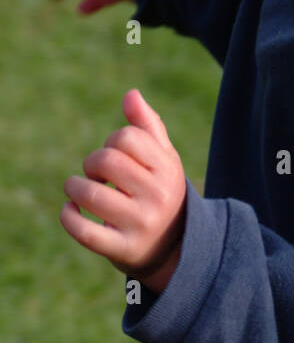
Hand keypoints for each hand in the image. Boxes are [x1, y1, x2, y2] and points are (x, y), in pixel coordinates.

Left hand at [60, 90, 186, 284]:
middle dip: (91, 163)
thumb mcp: (164, 159)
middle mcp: (158, 196)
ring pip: (91, 195)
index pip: (126, 138)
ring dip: (74, 188)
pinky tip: (69, 210)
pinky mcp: (122, 248)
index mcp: (167, 169)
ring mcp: (140, 224)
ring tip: (77, 190)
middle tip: (96, 174)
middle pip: (106, 161)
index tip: (114, 155)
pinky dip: (68, 217)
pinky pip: (85, 231)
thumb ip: (148, 126)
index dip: (111, 141)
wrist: (175, 247)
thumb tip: (131, 94)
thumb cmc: (161, 191)